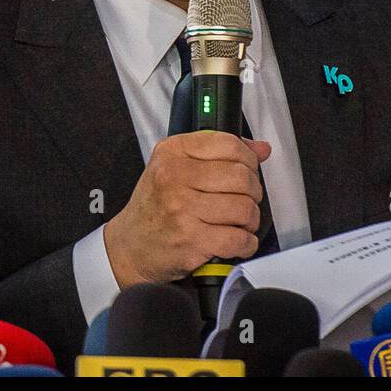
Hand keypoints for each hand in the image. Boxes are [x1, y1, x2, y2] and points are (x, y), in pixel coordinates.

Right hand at [104, 131, 270, 286]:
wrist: (129, 247)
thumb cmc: (156, 206)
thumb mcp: (177, 167)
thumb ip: (219, 153)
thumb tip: (261, 148)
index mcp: (173, 152)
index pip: (229, 144)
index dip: (248, 159)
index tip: (247, 170)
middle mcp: (175, 177)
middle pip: (241, 177)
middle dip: (253, 191)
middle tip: (245, 199)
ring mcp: (183, 210)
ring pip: (244, 208)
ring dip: (251, 218)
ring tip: (240, 221)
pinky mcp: (191, 240)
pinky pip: (238, 238)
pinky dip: (246, 243)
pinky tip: (237, 240)